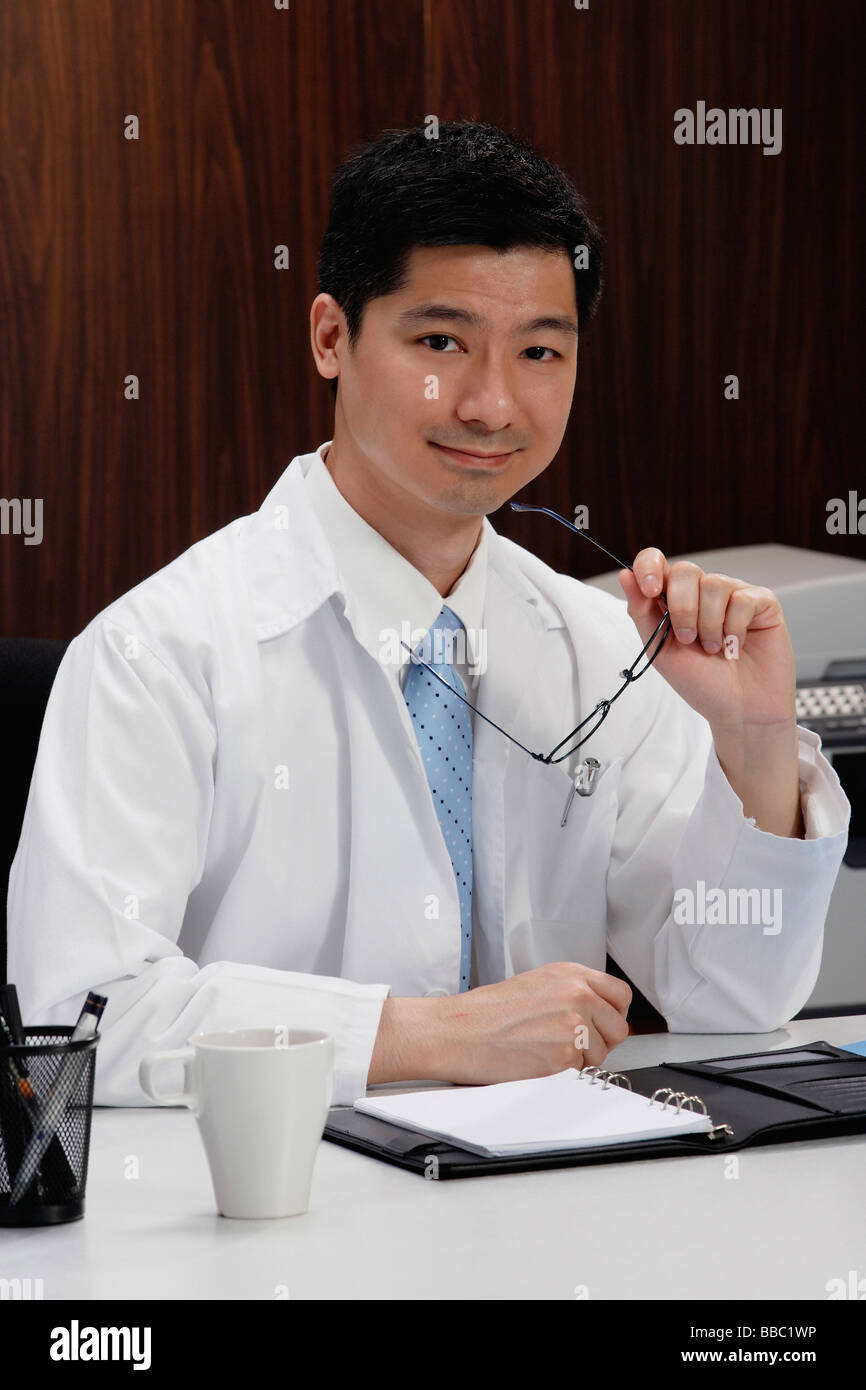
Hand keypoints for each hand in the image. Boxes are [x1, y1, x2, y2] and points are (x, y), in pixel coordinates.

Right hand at [368, 963, 631, 1086]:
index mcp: (570, 973)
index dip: (612, 1014)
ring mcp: (574, 1023)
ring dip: (581, 1059)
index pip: (620, 995)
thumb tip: (598, 1013)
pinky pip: (583, 1071)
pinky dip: (564, 1073)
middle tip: (569, 1044)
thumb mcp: (536, 985)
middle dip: (600, 1041)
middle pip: (618, 1027)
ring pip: (603, 1054)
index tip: (602, 1024)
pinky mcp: (566, 1053)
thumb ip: (571, 994)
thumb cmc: (486, 1012)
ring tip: (544, 1050)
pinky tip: (538, 1060)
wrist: (458, 1030)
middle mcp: (577, 993)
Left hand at [618, 554, 797, 734]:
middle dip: (682, 608)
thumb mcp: (660, 650)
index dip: (649, 567)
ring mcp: (734, 594)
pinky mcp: (762, 602)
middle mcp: (703, 592)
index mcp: (674, 599)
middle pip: (685, 570)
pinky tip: (736, 645)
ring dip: (709, 624)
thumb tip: (624, 574)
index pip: (656, 562)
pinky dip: (735, 627)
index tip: (649, 589)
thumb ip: (641, 612)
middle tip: (688, 640)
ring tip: (714, 649)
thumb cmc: (701, 682)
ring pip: (714, 584)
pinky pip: (742, 598)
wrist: (739, 711)